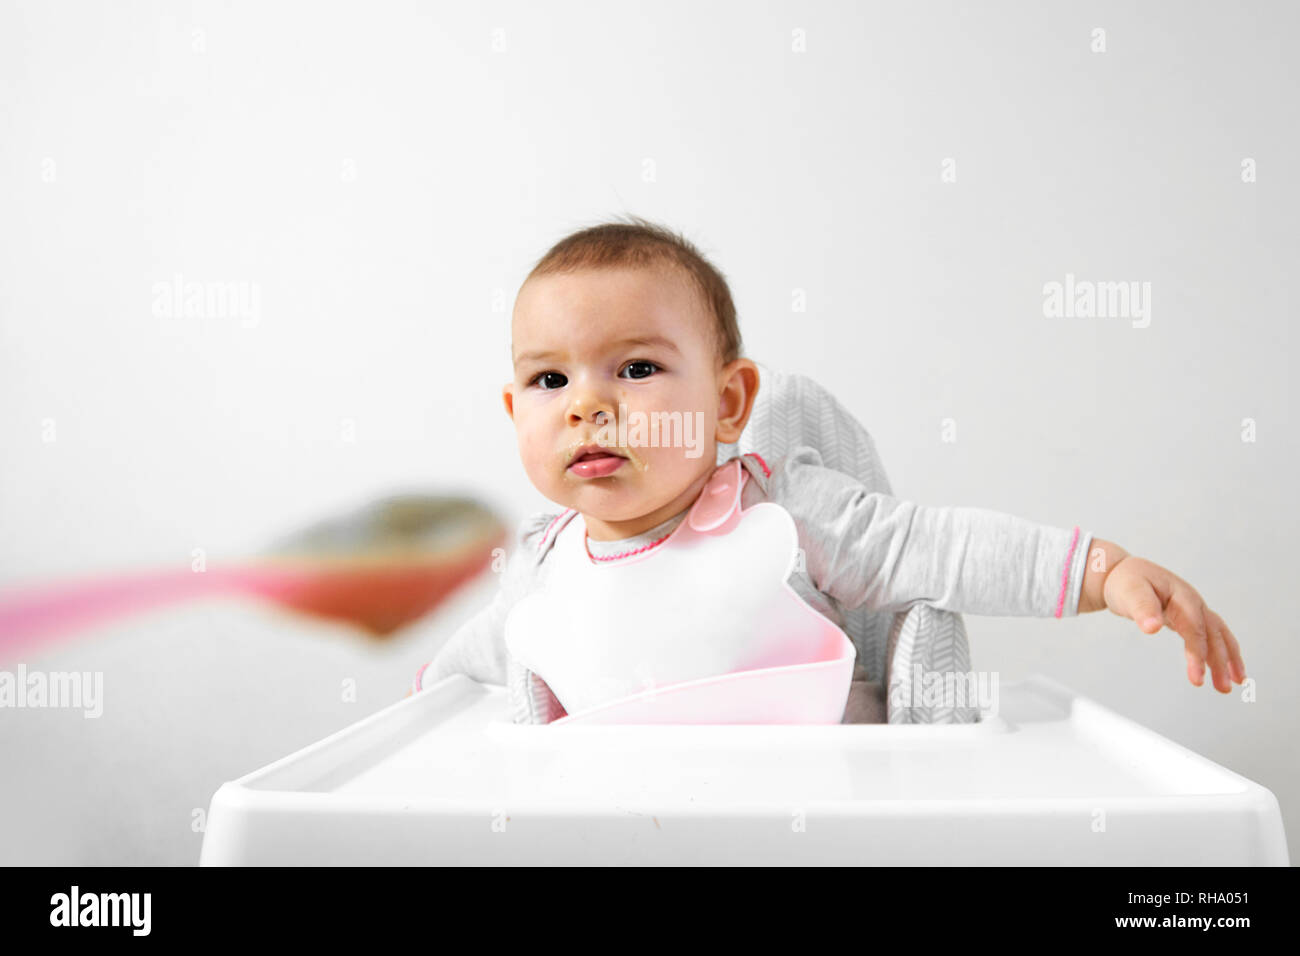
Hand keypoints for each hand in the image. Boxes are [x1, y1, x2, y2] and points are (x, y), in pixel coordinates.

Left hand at [1101, 557, 1245, 692]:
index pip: (1194, 628)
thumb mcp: (1130, 592)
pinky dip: (1219, 653)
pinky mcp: (1189, 617)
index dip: (1197, 654)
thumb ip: (1141, 609)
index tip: (1196, 678)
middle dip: (1220, 662)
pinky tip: (1222, 670)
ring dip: (1227, 660)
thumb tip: (1152, 628)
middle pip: (1212, 634)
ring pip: (1217, 635)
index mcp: (1181, 596)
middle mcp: (1192, 602)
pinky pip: (1210, 636)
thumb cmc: (1127, 581)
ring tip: (1231, 685)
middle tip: (1222, 688)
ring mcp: (1193, 609)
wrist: (1123, 572)